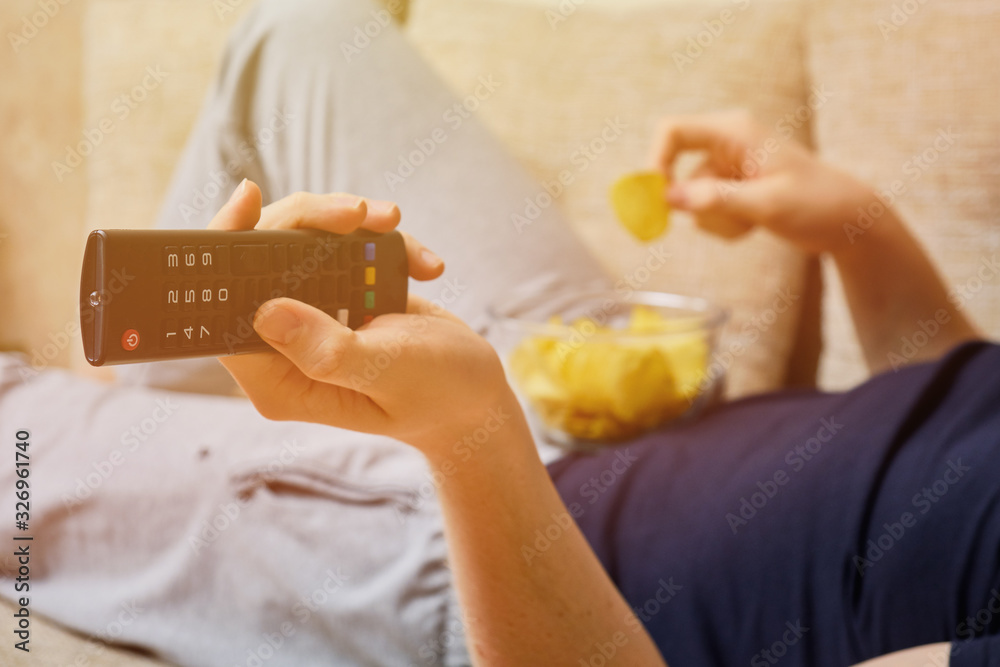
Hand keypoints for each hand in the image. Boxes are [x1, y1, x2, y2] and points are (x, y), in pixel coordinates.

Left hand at [209, 180, 519, 457]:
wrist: (475, 389)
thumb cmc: (438, 393)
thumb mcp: (390, 372)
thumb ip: (329, 350)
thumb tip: (267, 313)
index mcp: (281, 380)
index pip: (228, 311)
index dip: (227, 250)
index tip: (249, 199)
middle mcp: (285, 349)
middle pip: (261, 261)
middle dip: (307, 222)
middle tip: (357, 213)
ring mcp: (312, 319)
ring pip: (300, 243)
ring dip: (349, 226)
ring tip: (393, 224)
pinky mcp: (340, 297)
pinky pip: (340, 248)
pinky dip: (382, 243)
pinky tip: (420, 264)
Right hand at [653, 110, 875, 254]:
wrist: (847, 220)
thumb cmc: (816, 203)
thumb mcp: (767, 204)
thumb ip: (717, 200)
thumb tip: (671, 198)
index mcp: (734, 131)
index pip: (673, 132)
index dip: (656, 161)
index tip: (657, 198)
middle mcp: (725, 144)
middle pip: (678, 173)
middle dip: (697, 205)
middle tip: (725, 220)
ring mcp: (727, 168)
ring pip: (692, 199)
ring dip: (715, 219)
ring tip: (752, 221)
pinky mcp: (731, 189)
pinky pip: (705, 212)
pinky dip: (723, 225)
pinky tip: (752, 224)